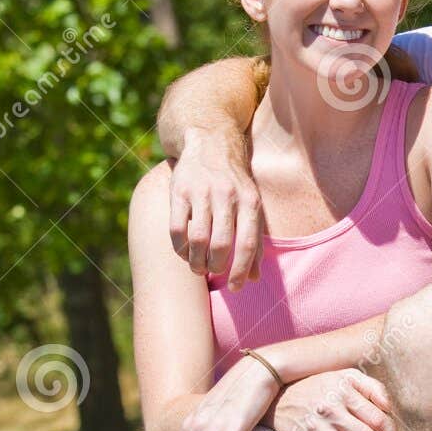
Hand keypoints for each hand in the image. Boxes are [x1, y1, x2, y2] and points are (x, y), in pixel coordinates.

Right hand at [168, 129, 262, 290]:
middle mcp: (227, 195)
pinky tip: (185, 252)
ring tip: (198, 267)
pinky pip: (176, 228)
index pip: (247, 243)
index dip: (240, 270)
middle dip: (216, 267)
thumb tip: (253, 278)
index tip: (235, 288)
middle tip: (213, 272)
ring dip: (196, 261)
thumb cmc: (235, 184)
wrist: (210, 142)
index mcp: (250, 201)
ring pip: (198, 239)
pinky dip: (180, 248)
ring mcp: (202, 191)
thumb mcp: (251, 206)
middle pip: (221, 244)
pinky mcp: (179, 190)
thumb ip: (254, 240)